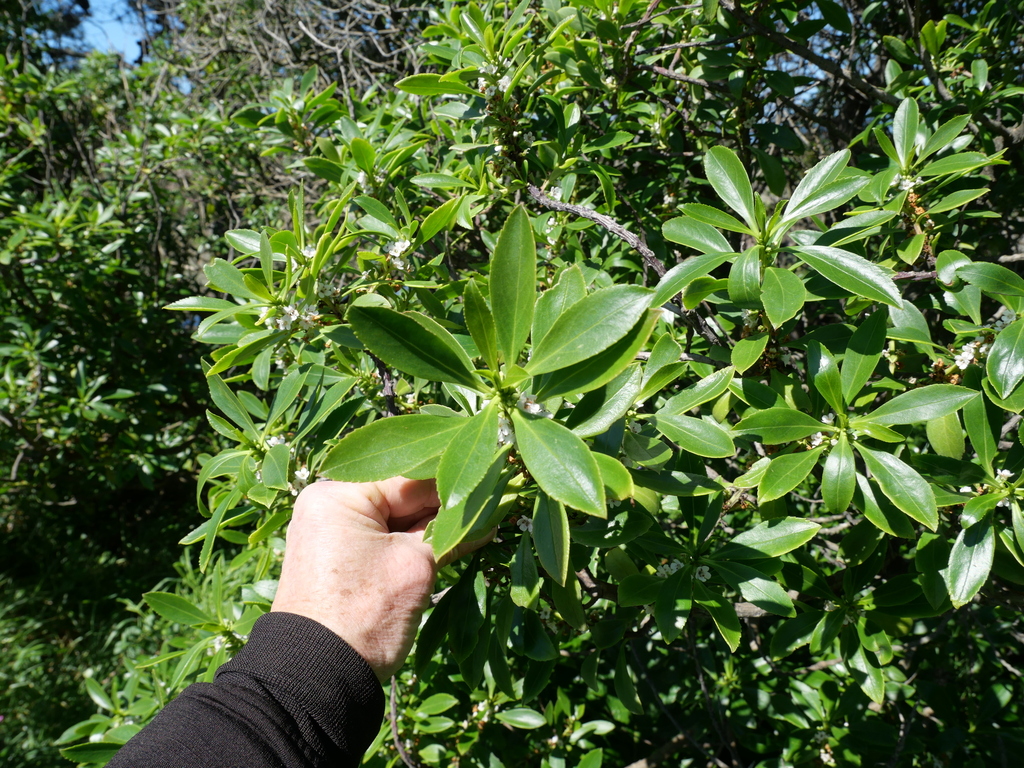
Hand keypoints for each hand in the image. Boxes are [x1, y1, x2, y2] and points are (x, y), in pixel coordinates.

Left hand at [271, 477, 484, 681]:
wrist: (322, 677)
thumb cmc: (366, 613)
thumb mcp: (415, 566)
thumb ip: (451, 532)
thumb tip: (493, 511)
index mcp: (338, 495)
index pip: (409, 477)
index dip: (455, 479)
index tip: (495, 475)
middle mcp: (332, 506)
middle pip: (403, 495)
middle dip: (448, 502)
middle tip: (498, 496)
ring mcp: (336, 533)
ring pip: (399, 519)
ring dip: (438, 524)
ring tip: (489, 516)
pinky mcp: (345, 559)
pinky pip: (388, 540)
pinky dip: (420, 542)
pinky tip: (463, 536)